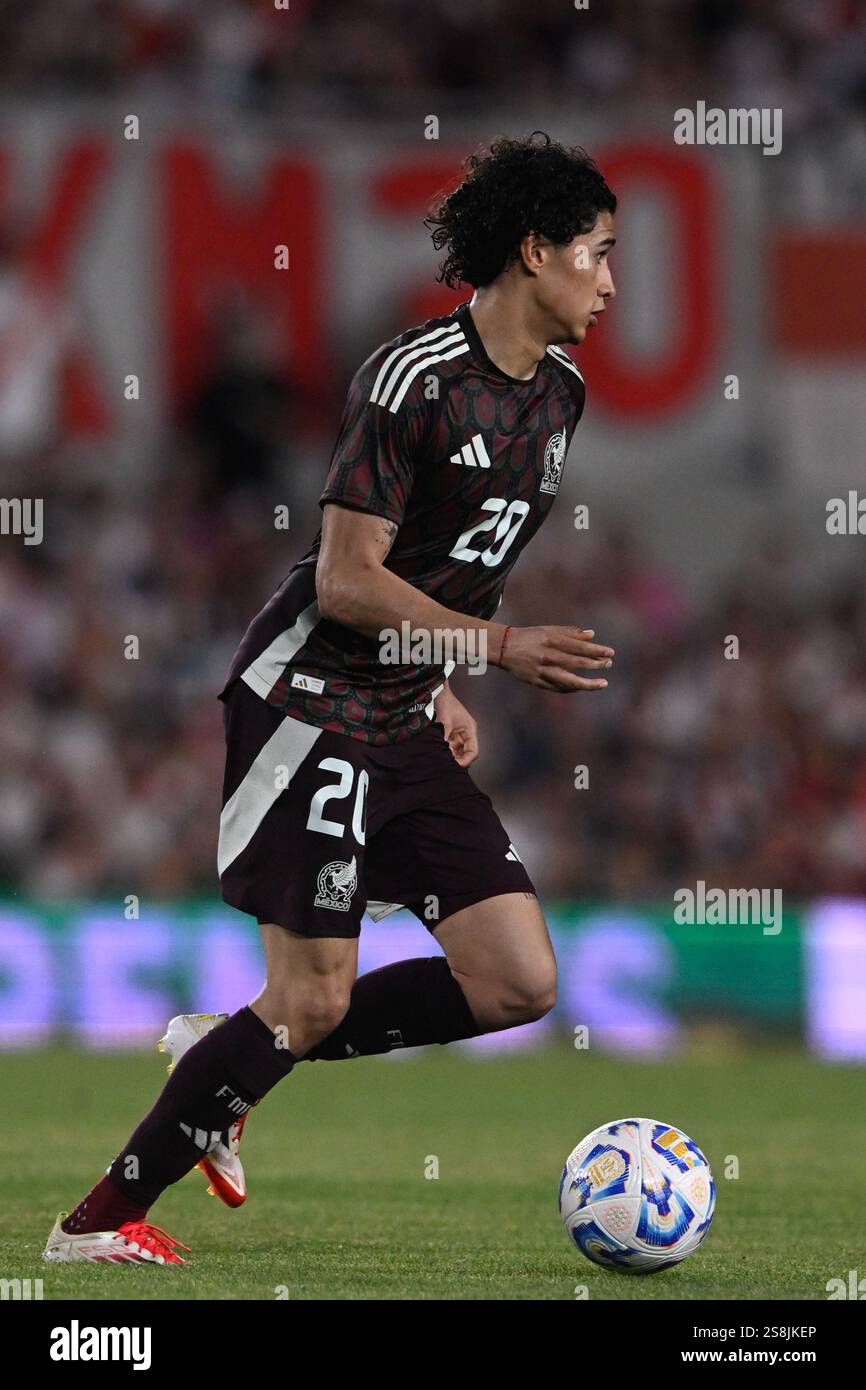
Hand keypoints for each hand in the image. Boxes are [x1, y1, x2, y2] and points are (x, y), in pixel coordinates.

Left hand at [433, 686, 478, 766]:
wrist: (439, 693)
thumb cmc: (446, 703)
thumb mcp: (444, 723)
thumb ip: (445, 739)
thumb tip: (443, 753)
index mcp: (470, 729)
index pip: (473, 751)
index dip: (466, 760)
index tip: (456, 765)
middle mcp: (466, 733)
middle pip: (467, 753)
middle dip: (459, 760)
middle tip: (448, 765)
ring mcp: (459, 734)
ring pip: (459, 751)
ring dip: (452, 756)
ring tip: (443, 759)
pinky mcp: (451, 734)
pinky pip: (452, 747)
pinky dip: (447, 751)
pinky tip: (440, 753)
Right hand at [499, 625, 613, 691]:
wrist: (503, 648)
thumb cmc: (530, 637)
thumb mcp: (548, 630)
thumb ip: (570, 633)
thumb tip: (592, 635)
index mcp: (550, 639)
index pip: (579, 646)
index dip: (596, 650)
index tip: (610, 653)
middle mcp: (547, 655)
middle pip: (576, 663)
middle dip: (595, 664)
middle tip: (609, 664)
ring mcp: (541, 670)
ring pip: (569, 680)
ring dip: (588, 683)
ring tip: (603, 683)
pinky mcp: (537, 681)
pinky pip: (558, 688)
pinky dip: (572, 688)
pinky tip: (582, 687)